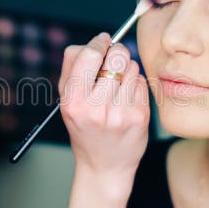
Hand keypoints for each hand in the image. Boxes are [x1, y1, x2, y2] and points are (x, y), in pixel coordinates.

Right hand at [58, 32, 149, 200]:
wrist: (104, 166)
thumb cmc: (84, 127)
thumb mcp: (66, 100)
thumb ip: (73, 66)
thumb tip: (97, 41)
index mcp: (73, 102)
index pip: (89, 56)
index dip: (98, 43)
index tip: (102, 41)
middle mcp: (96, 108)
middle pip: (116, 56)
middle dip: (115, 52)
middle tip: (112, 60)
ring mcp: (121, 113)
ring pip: (132, 67)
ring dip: (126, 69)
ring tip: (117, 85)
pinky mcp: (140, 117)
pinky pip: (142, 82)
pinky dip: (135, 83)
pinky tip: (126, 97)